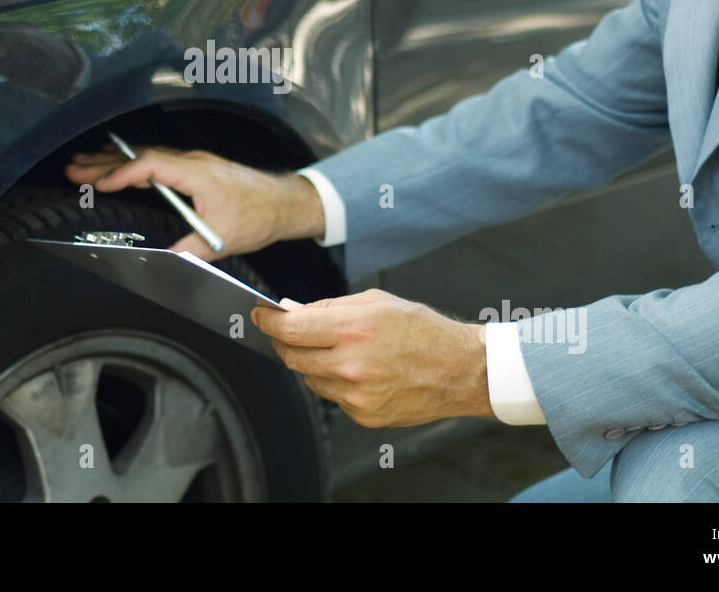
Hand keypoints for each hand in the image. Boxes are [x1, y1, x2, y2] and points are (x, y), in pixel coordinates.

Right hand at [63, 145, 325, 259]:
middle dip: (104, 162)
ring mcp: (194, 162)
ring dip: (115, 161)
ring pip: (147, 156)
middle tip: (73, 169)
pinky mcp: (196, 167)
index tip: (96, 183)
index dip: (121, 173)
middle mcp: (193, 161)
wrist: (285, 202)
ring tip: (83, 165)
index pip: (150, 165)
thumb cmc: (259, 215)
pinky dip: (133, 164)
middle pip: (141, 157)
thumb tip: (160, 261)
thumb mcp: (222, 238)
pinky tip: (119, 169)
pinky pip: (157, 161)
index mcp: (198, 172)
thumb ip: (188, 250)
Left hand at [251, 289, 493, 426]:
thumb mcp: (375, 302)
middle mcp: (352, 365)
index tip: (259, 315)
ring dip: (310, 363)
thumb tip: (293, 311)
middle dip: (284, 341)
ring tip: (333, 349)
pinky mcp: (364, 415)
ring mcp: (357, 395)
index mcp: (353, 330)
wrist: (459, 369)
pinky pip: (332, 397)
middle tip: (288, 331)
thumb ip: (329, 308)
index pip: (290, 328)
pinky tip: (356, 370)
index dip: (267, 321)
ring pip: (309, 379)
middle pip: (292, 357)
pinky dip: (334, 382)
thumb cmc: (422, 330)